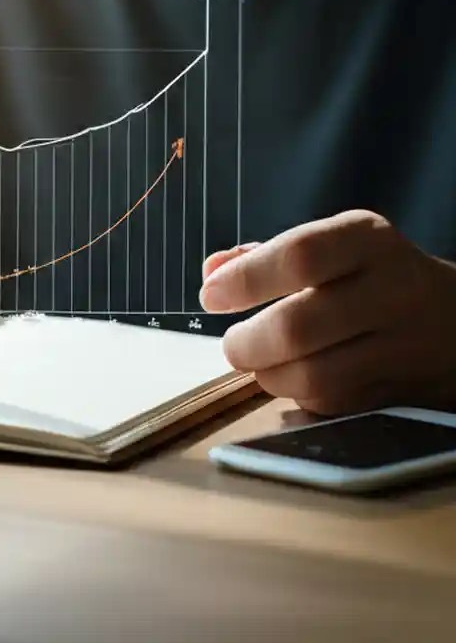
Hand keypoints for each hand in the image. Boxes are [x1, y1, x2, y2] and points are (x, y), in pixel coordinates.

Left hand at [199, 209, 455, 415]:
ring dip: (267, 374)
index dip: (245, 280)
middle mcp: (391, 289)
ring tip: (262, 360)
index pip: (299, 256)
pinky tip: (297, 376)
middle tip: (234, 342)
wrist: (454, 322)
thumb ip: (265, 256)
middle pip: (296, 327)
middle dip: (246, 342)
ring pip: (310, 375)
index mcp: (367, 240)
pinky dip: (297, 393)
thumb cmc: (370, 278)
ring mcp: (400, 345)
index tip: (211, 296)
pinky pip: (328, 402)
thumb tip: (212, 272)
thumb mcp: (332, 248)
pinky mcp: (397, 390)